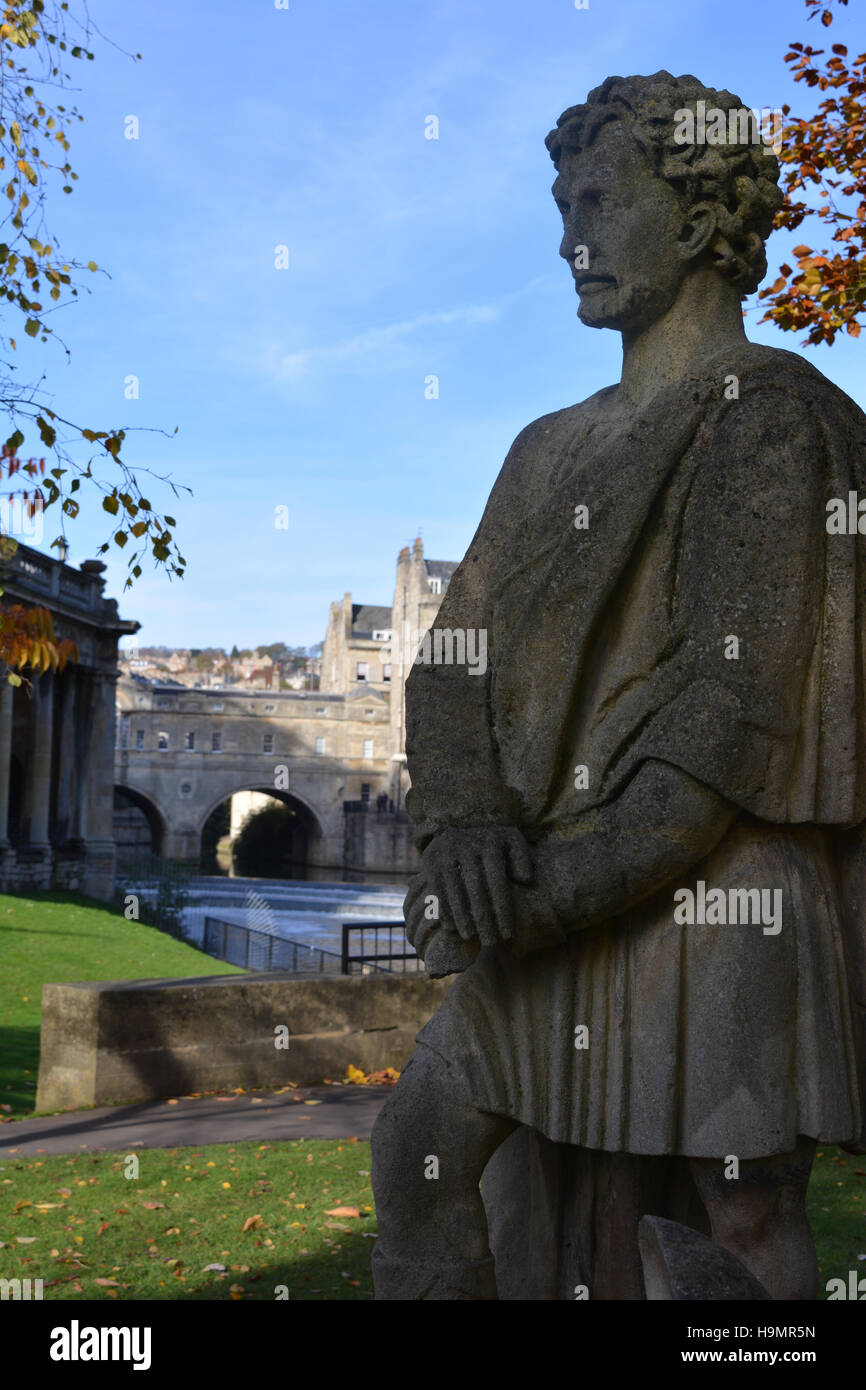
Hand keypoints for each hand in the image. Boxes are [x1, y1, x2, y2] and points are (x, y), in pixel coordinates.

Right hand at [417, 825, 533, 946]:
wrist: (459, 826)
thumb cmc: (493, 843)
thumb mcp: (511, 842)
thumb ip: (522, 859)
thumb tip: (525, 880)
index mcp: (489, 843)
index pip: (497, 881)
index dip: (503, 909)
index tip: (508, 934)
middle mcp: (465, 846)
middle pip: (476, 888)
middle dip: (484, 918)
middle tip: (491, 942)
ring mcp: (445, 853)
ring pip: (454, 890)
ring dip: (462, 917)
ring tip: (470, 937)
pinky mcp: (430, 861)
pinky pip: (436, 889)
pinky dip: (443, 909)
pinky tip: (451, 928)